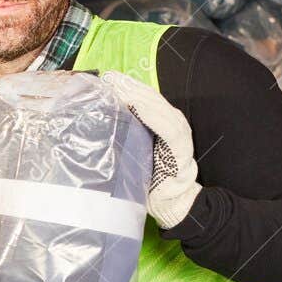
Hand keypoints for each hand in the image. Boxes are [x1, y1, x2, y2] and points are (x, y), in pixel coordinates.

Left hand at [102, 70, 199, 229]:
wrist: (174, 204)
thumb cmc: (151, 179)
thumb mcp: (136, 152)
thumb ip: (128, 136)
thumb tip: (101, 123)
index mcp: (163, 124)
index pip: (146, 100)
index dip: (128, 87)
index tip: (108, 78)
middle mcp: (174, 125)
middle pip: (151, 100)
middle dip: (130, 87)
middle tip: (110, 77)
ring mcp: (179, 137)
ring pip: (159, 109)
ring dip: (139, 96)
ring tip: (121, 87)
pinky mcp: (181, 151)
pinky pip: (168, 129)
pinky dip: (153, 116)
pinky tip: (137, 106)